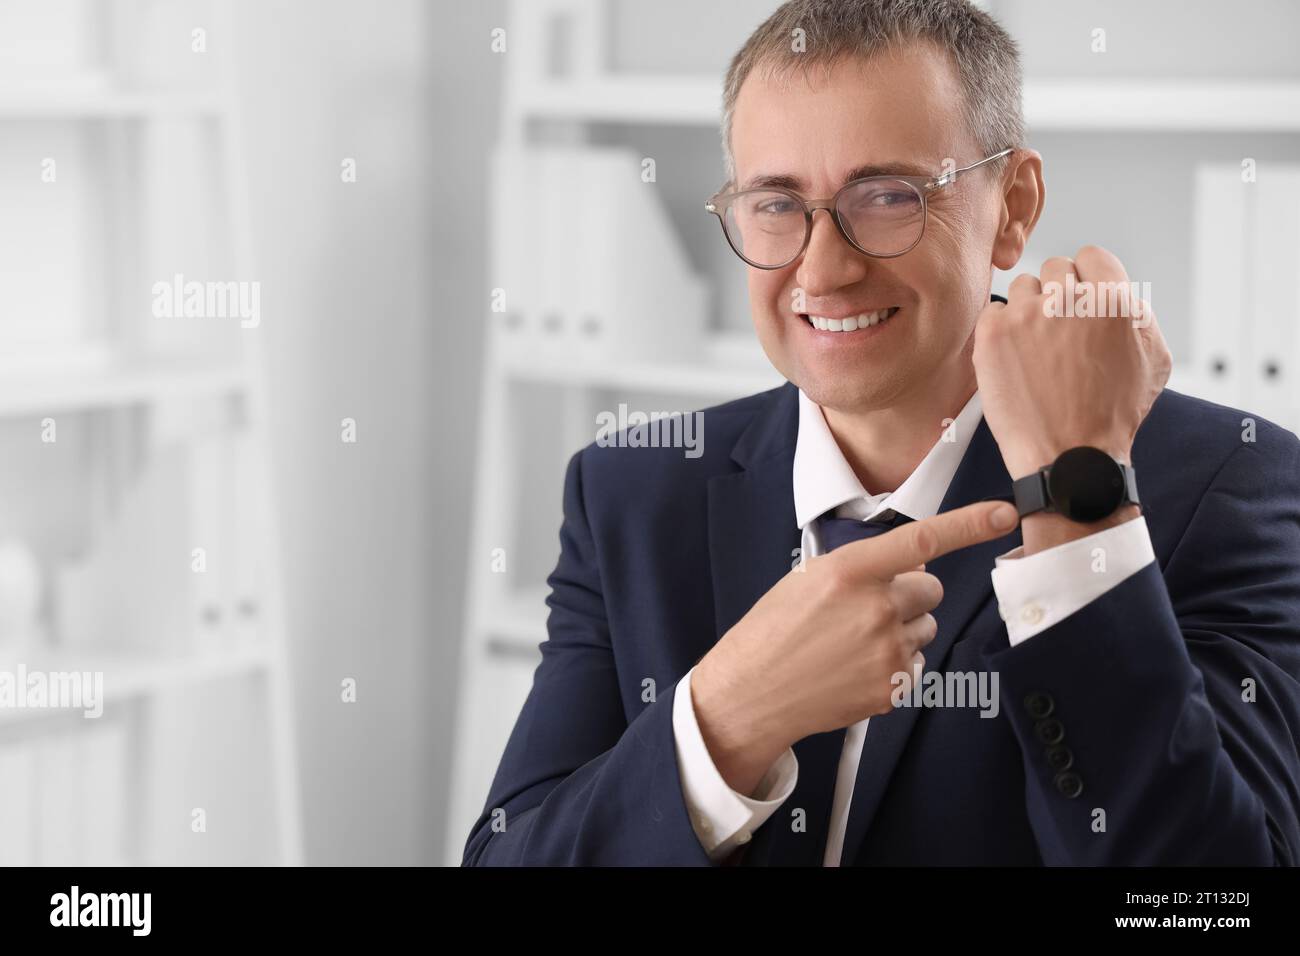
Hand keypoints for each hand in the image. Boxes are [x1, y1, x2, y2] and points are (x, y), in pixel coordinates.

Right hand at [691, 500, 1019, 795]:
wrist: (752, 690)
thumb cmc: (775, 629)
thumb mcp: (810, 577)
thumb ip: (864, 566)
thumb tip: (913, 563)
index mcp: (851, 571)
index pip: (922, 539)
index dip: (969, 524)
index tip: (1005, 513)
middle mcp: (876, 608)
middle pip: (931, 590)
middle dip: (911, 595)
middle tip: (870, 608)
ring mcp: (887, 650)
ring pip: (925, 627)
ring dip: (902, 629)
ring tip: (855, 641)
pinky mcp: (891, 687)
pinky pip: (914, 664)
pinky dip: (894, 664)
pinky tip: (856, 666)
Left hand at [973, 245, 1172, 479]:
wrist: (1070, 456)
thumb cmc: (1113, 414)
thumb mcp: (1154, 360)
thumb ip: (1138, 313)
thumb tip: (1117, 288)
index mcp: (1114, 300)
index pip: (1091, 257)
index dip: (1087, 280)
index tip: (1081, 304)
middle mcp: (1072, 300)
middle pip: (1055, 268)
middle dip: (1058, 295)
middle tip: (1059, 334)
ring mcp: (1029, 315)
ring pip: (1022, 288)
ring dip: (1028, 312)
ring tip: (1037, 353)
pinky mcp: (994, 334)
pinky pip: (993, 312)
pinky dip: (1000, 332)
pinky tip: (1014, 360)